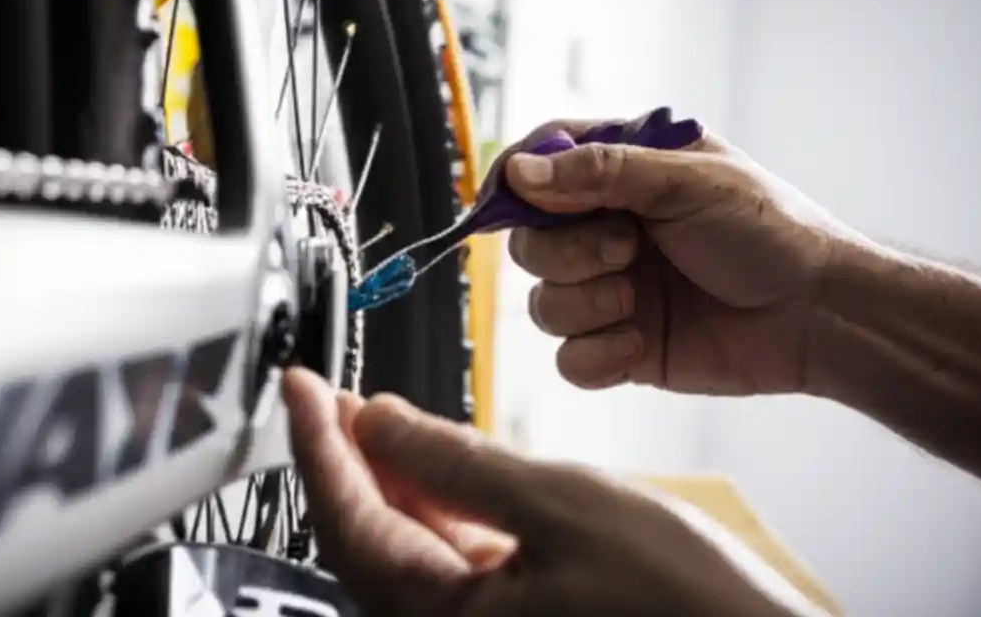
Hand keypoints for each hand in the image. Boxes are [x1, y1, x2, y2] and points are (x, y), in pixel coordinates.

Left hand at [282, 368, 822, 616]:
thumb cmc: (681, 602)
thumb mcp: (561, 505)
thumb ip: (455, 463)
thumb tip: (377, 422)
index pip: (347, 520)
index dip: (316, 443)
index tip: (298, 387)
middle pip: (366, 534)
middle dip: (345, 457)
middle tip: (327, 391)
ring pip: (406, 542)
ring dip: (389, 476)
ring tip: (374, 413)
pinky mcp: (514, 615)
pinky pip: (448, 554)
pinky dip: (437, 502)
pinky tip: (437, 461)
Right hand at [506, 114, 856, 394]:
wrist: (819, 317)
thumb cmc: (769, 232)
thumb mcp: (687, 182)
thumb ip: (600, 173)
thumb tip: (519, 173)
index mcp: (623, 174)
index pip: (540, 164)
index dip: (515, 183)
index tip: (506, 202)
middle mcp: (608, 230)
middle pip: (527, 241)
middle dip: (565, 252)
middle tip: (625, 250)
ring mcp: (613, 291)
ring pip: (541, 304)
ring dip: (582, 304)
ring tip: (637, 301)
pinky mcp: (623, 348)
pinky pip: (568, 359)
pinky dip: (595, 355)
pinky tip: (639, 346)